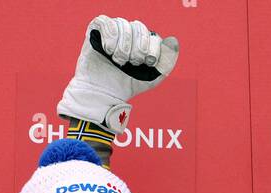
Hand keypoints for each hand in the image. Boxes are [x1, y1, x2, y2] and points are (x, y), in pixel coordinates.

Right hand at [58, 15, 179, 134]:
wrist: (103, 94)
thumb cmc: (127, 85)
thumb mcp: (152, 78)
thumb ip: (166, 61)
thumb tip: (173, 40)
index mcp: (144, 42)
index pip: (153, 36)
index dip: (152, 49)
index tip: (147, 63)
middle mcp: (129, 33)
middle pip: (139, 27)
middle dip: (138, 48)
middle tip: (133, 63)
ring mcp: (113, 31)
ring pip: (123, 24)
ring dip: (123, 46)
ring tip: (118, 61)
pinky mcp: (96, 31)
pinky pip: (105, 22)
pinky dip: (110, 36)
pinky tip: (108, 50)